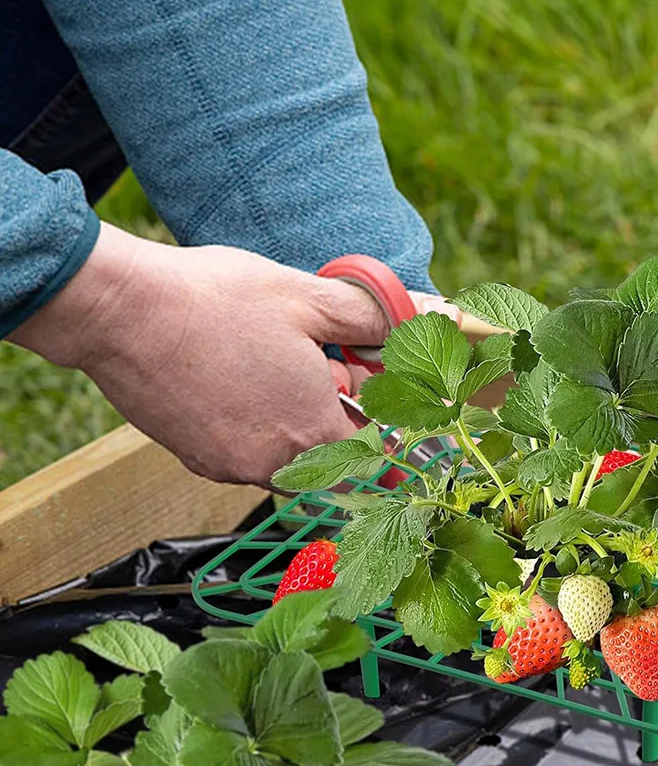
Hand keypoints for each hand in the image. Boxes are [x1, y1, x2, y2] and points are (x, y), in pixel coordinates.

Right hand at [11, 222, 389, 487]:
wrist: (121, 311)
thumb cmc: (218, 301)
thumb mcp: (310, 298)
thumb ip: (375, 318)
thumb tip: (428, 315)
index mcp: (313, 431)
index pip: (371, 448)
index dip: (369, 409)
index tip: (352, 375)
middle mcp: (275, 464)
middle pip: (330, 455)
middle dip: (332, 415)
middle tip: (312, 365)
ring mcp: (231, 467)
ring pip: (287, 457)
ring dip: (292, 421)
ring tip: (268, 367)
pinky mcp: (196, 460)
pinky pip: (245, 454)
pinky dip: (253, 425)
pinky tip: (235, 379)